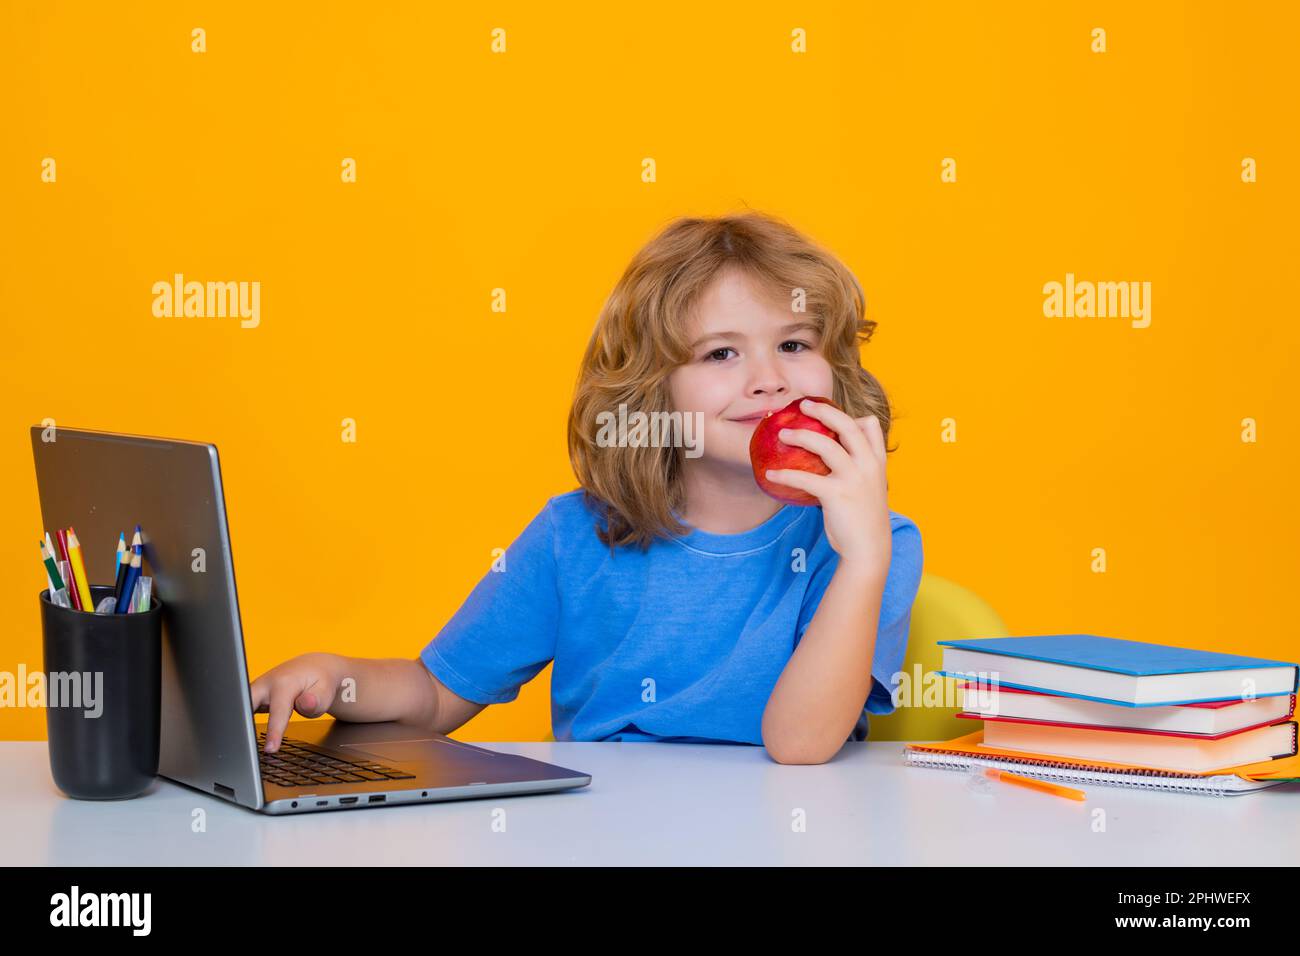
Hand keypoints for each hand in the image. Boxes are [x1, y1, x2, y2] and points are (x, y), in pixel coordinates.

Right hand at [249, 652, 343, 752]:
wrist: (314, 668)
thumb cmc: (319, 682)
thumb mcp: (326, 691)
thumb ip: (317, 701)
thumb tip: (306, 704)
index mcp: (284, 683)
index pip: (277, 711)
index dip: (274, 732)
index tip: (270, 749)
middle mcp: (266, 683)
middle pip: (246, 705)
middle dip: (240, 722)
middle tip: (239, 747)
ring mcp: (257, 689)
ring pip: (241, 707)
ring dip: (239, 723)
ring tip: (236, 746)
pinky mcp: (253, 696)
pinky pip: (243, 709)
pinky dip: (241, 722)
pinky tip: (242, 736)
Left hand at [763, 398, 890, 574]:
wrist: (869, 550)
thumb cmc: (863, 520)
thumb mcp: (869, 489)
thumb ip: (856, 471)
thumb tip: (828, 459)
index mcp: (877, 462)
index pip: (870, 426)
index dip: (850, 415)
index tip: (830, 413)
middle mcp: (868, 466)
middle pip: (846, 425)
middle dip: (823, 411)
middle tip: (802, 405)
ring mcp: (854, 479)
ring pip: (825, 445)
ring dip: (800, 436)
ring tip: (782, 434)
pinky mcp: (837, 494)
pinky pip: (805, 477)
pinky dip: (784, 474)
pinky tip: (771, 473)